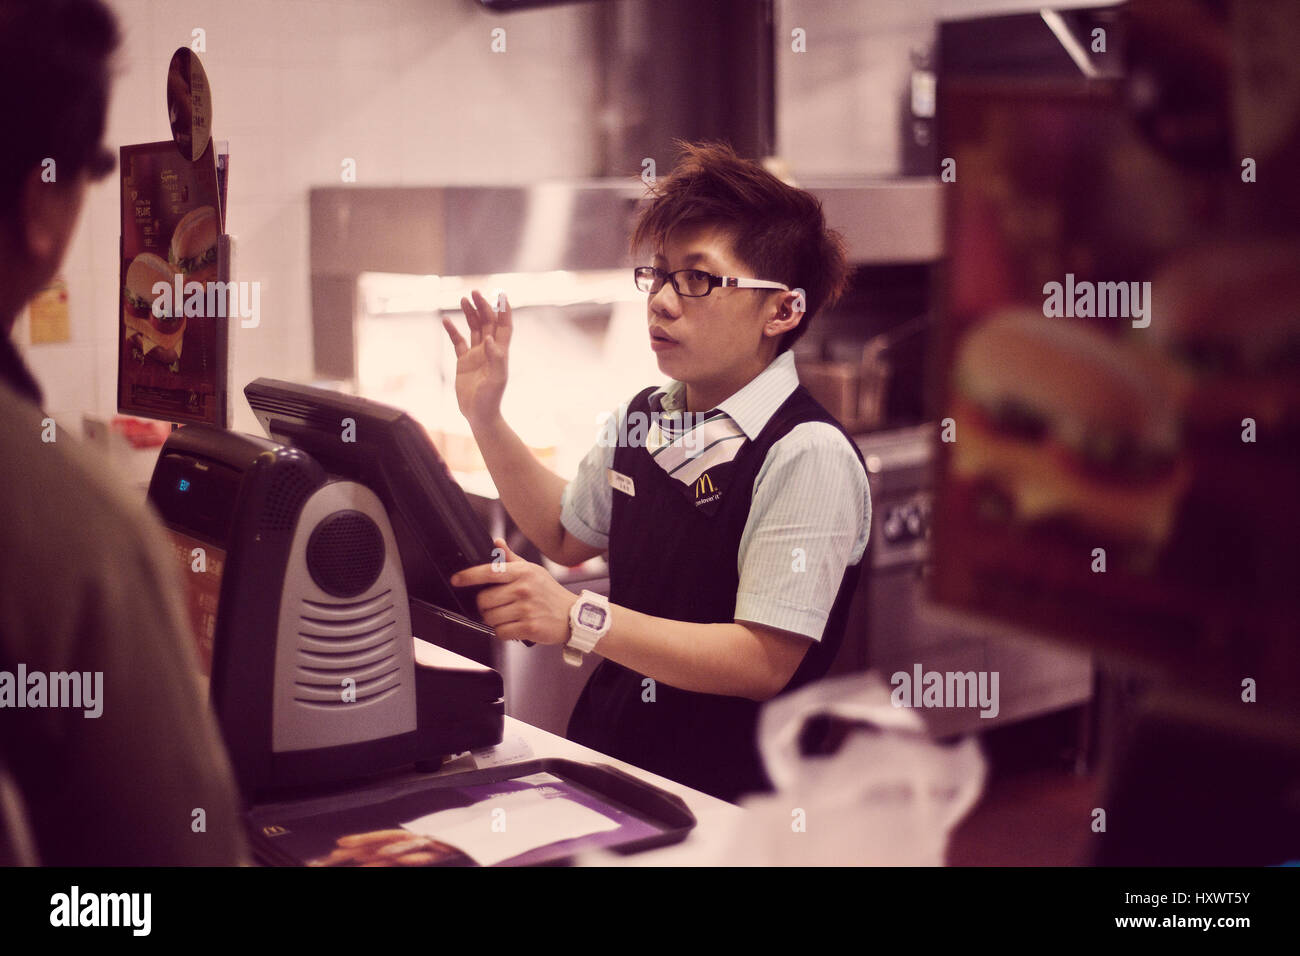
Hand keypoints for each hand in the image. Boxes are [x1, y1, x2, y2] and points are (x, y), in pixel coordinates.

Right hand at [441, 289, 511, 427]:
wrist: (479, 415)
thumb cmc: (490, 399)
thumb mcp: (496, 379)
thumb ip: (496, 358)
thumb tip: (491, 339)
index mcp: (500, 353)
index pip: (504, 326)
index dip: (504, 311)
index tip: (501, 294)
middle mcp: (490, 351)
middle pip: (488, 323)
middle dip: (483, 307)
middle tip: (474, 292)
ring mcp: (477, 355)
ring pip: (474, 328)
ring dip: (470, 313)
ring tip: (463, 299)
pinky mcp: (464, 362)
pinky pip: (458, 342)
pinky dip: (453, 331)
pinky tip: (446, 320)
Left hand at [449, 538, 574, 645]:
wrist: (572, 615)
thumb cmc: (549, 592)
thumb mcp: (532, 571)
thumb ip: (511, 559)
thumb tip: (496, 542)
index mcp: (522, 573)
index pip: (489, 571)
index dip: (469, 576)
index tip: (457, 579)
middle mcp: (523, 589)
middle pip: (484, 600)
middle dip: (485, 606)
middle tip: (497, 605)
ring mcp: (526, 609)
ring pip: (490, 618)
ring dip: (494, 620)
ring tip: (509, 615)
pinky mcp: (529, 627)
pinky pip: (501, 632)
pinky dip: (503, 631)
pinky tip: (514, 625)